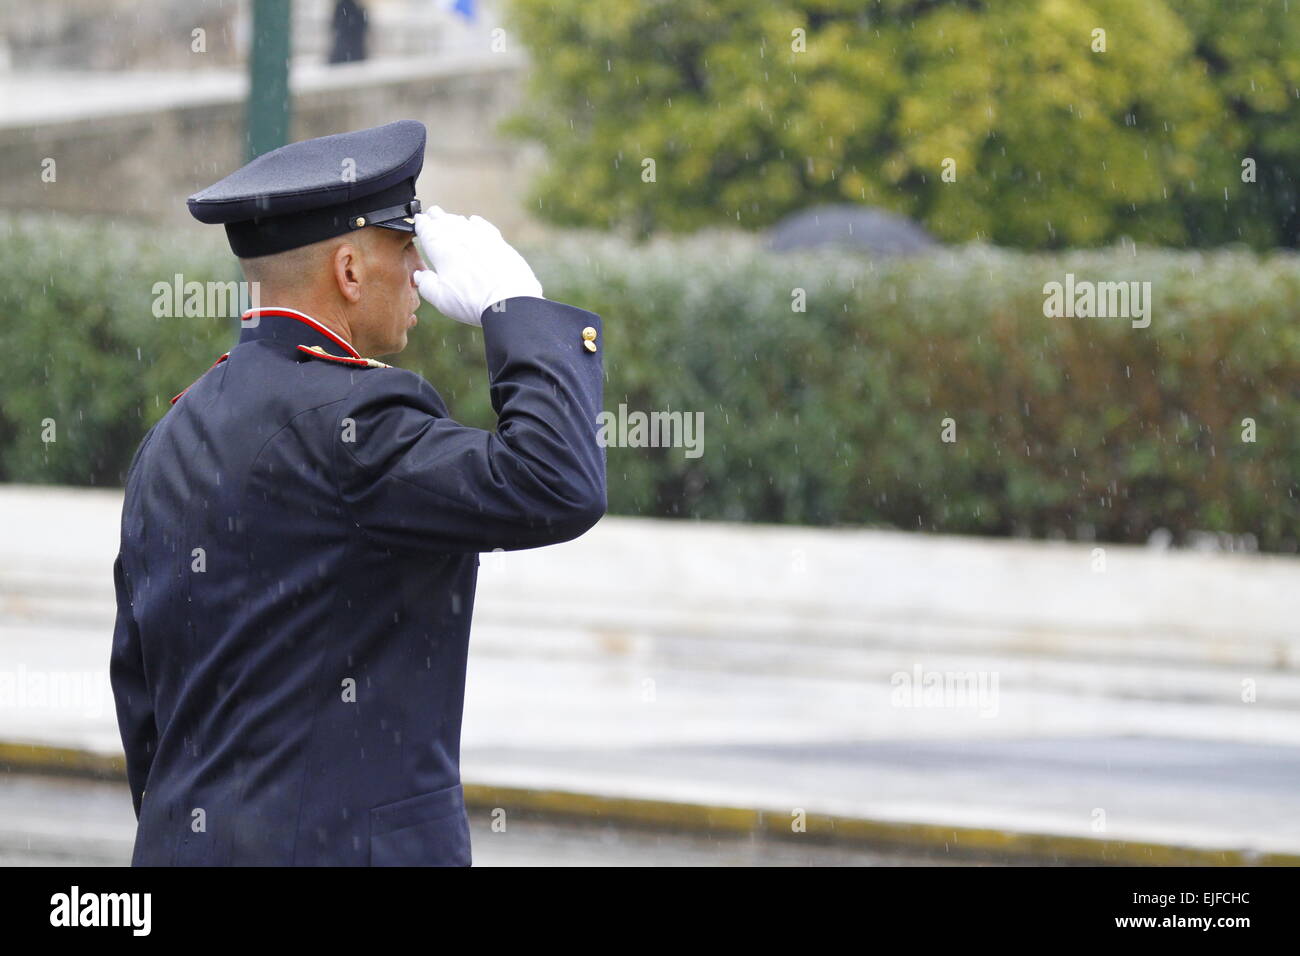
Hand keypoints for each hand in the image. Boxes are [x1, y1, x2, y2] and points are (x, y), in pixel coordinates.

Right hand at [412, 206, 542, 326]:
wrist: (510, 300)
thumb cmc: (472, 301)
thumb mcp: (440, 299)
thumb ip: (426, 285)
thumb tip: (419, 276)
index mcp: (441, 247)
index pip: (426, 228)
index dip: (421, 223)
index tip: (418, 220)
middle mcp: (459, 236)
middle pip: (444, 220)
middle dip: (436, 217)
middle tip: (431, 215)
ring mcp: (480, 236)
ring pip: (462, 221)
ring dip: (453, 220)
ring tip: (448, 221)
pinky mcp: (498, 241)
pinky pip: (483, 225)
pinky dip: (475, 222)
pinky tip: (473, 221)